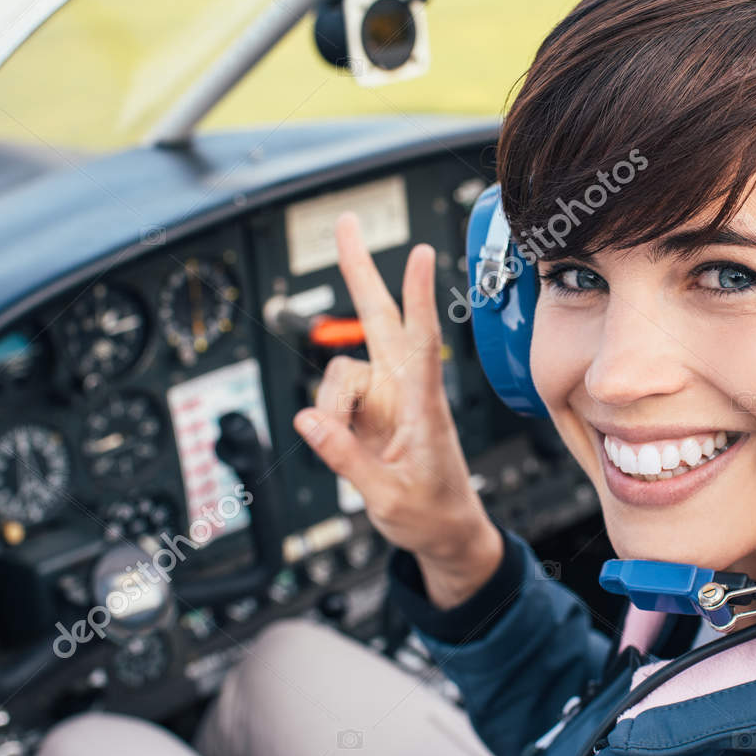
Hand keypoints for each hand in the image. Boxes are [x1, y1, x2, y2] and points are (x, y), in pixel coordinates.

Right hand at [292, 214, 500, 607]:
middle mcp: (406, 391)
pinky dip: (327, 418)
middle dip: (360, 271)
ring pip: (341, 371)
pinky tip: (337, 441)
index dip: (418, 297)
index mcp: (425, 409)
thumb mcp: (388, 499)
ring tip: (341, 446)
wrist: (447, 533)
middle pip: (381, 319)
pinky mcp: (369, 410)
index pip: (422, 344)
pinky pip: (333, 396)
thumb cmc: (432, 515)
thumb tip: (308, 421)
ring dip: (330, 405)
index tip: (418, 252)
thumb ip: (346, 459)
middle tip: (345, 223)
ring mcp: (386, 398)